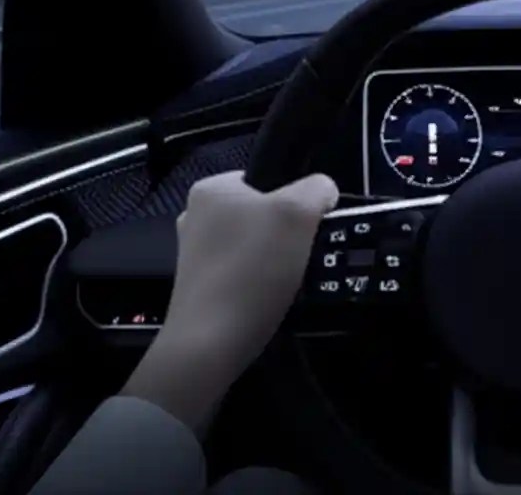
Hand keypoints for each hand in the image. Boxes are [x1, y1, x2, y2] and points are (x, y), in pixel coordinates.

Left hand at [123, 171, 337, 430]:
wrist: (211, 342)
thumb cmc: (253, 268)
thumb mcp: (297, 212)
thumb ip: (317, 189)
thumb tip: (324, 192)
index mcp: (212, 188)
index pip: (271, 178)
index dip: (298, 200)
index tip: (310, 227)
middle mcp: (196, 214)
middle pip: (265, 212)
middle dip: (288, 231)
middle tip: (305, 253)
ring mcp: (195, 252)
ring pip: (257, 244)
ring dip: (277, 258)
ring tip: (290, 279)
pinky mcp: (201, 284)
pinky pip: (244, 271)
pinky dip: (261, 281)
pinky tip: (270, 297)